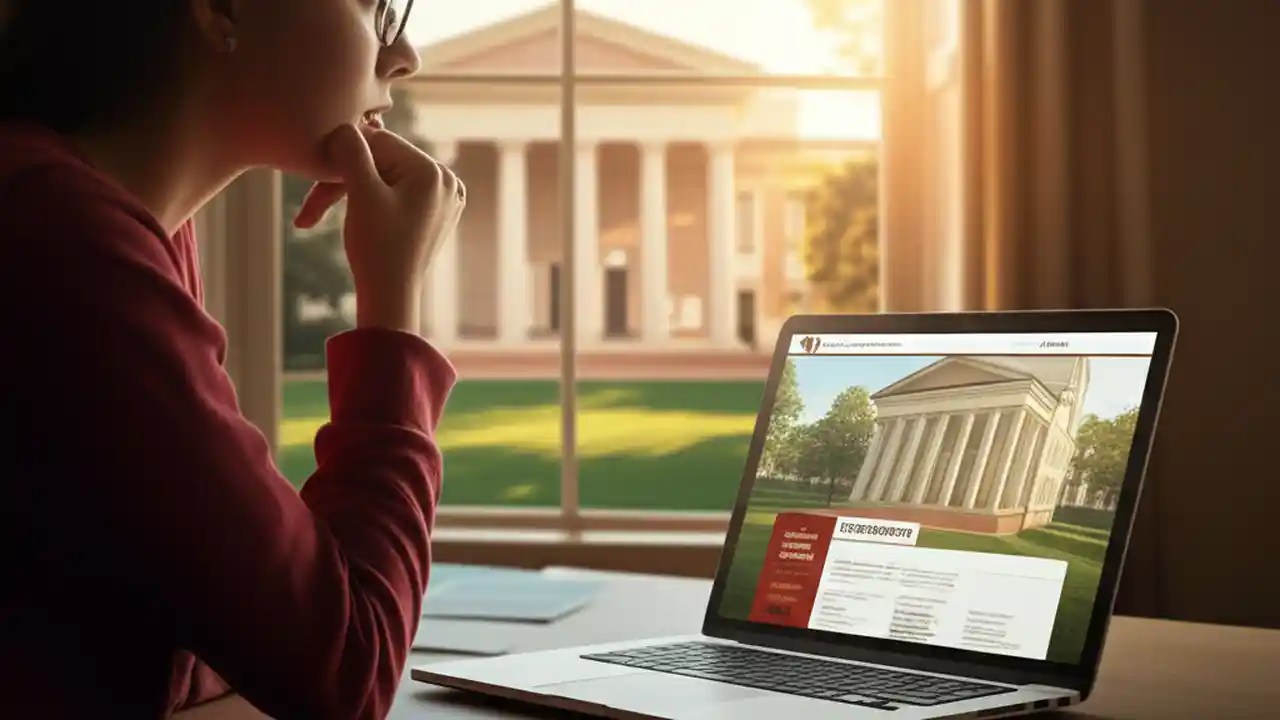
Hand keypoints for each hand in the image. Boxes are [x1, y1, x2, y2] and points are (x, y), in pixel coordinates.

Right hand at [294, 124, 464, 333]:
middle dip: (342, 182)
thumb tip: (344, 125)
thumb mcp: (361, 193)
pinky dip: (365, 202)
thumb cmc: (377, 248)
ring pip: (381, 179)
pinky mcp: (429, 215)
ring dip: (347, 194)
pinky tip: (350, 219)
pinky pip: (391, 194)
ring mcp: (440, 200)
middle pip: (380, 162)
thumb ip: (352, 151)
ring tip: (312, 216)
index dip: (343, 153)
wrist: (389, 299)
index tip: (314, 173)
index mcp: (434, 172)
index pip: (379, 142)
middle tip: (307, 211)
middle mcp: (446, 182)